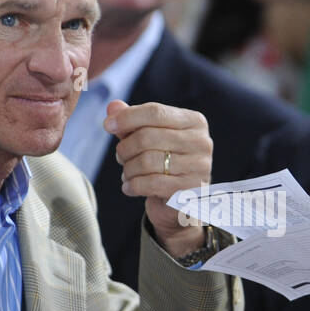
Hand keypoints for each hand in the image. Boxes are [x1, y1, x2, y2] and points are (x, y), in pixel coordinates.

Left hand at [106, 99, 211, 256]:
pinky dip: (133, 185)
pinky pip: (151, 183)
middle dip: (126, 147)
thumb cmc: (163, 163)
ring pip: (147, 161)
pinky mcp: (190, 191)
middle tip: (120, 156)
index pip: (155, 112)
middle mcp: (201, 142)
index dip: (127, 117)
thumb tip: (112, 107)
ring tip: (126, 173)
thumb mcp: (148, 138)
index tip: (107, 126)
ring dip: (128, 168)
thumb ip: (132, 121)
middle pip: (149, 136)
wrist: (178, 203)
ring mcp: (199, 167)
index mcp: (194, 121)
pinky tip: (128, 187)